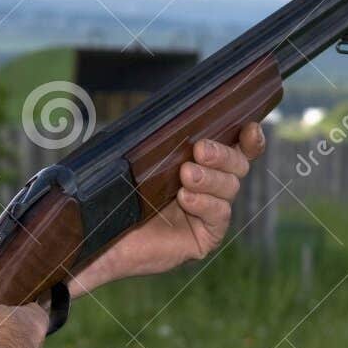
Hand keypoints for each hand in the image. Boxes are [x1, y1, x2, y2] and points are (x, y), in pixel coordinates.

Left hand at [69, 121, 265, 296]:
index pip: (236, 148)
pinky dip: (206, 204)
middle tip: (199, 149)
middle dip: (223, 154)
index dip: (249, 139)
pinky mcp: (205, 237)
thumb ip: (162, 138)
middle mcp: (209, 186)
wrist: (98, 234)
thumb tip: (178, 110)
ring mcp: (209, 213)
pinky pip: (219, 215)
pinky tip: (186, 199)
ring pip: (230, 188)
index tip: (249, 128)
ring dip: (210, 178)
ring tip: (185, 175)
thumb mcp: (139, 157)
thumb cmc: (115, 191)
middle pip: (238, 164)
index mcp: (199, 163)